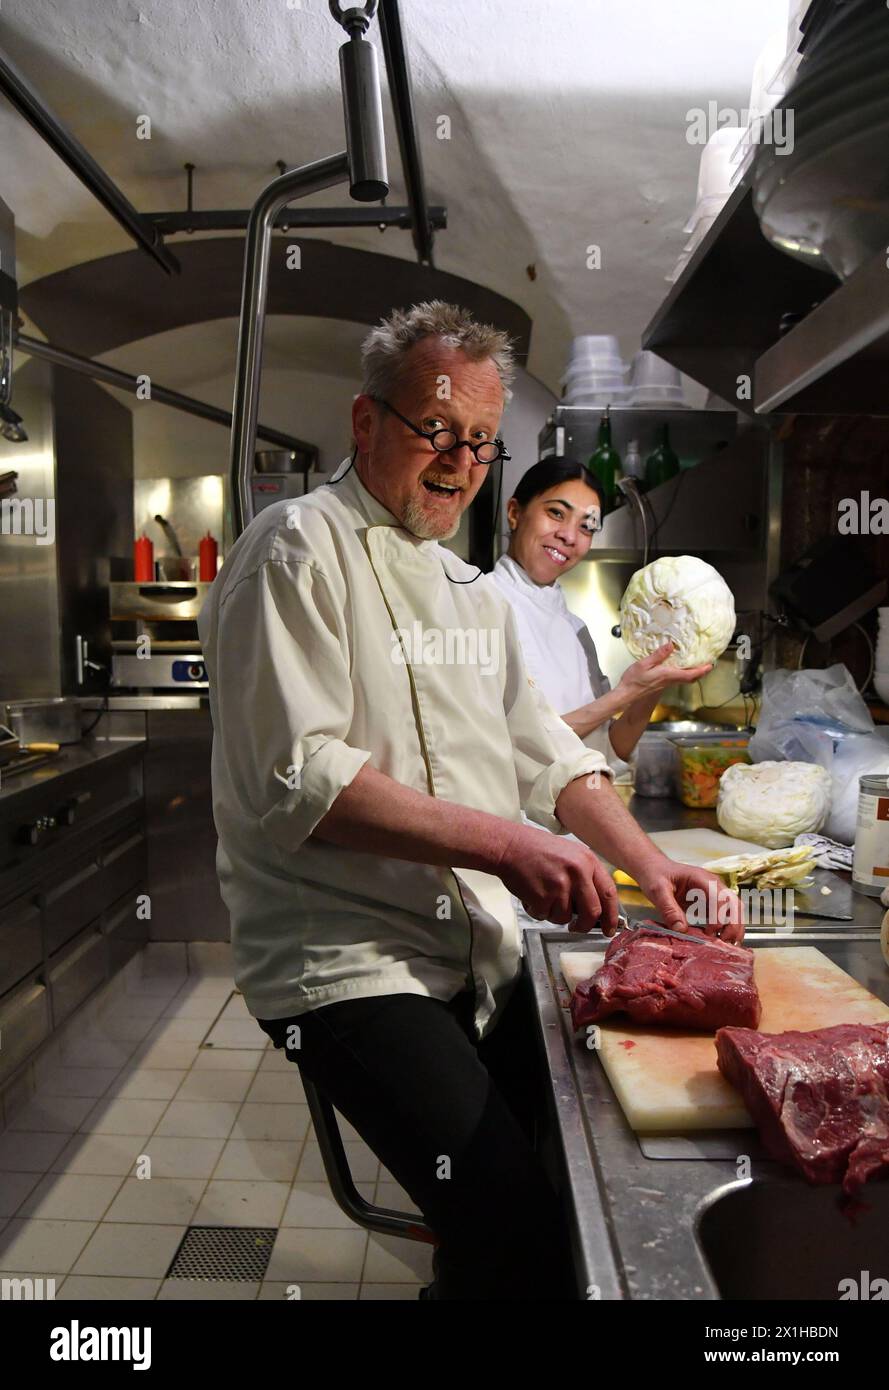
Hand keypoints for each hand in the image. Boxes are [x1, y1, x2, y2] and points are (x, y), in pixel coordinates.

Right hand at [495, 823, 618, 933]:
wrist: (509, 846)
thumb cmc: (537, 850)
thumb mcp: (571, 855)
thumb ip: (586, 877)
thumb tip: (596, 909)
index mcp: (588, 861)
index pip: (609, 894)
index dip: (611, 916)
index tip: (609, 929)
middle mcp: (577, 873)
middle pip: (592, 912)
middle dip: (584, 925)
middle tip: (576, 927)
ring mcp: (560, 885)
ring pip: (566, 917)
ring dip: (554, 913)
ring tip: (544, 895)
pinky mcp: (542, 896)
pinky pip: (546, 916)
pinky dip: (538, 911)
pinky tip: (533, 895)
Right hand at [615, 642, 711, 709]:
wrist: (627, 694)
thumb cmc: (634, 681)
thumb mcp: (644, 664)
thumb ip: (658, 655)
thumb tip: (670, 645)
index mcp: (667, 675)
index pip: (689, 674)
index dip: (701, 670)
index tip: (710, 665)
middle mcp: (669, 681)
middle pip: (690, 678)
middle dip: (700, 672)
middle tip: (708, 665)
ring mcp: (665, 684)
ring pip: (684, 679)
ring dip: (693, 673)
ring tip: (697, 664)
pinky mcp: (661, 684)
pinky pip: (677, 678)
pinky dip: (683, 673)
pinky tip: (680, 667)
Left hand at [633, 858, 744, 942]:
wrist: (654, 869)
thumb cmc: (656, 876)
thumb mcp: (657, 891)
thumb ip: (668, 909)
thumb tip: (681, 929)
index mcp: (702, 878)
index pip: (721, 898)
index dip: (718, 917)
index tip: (709, 933)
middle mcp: (713, 885)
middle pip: (735, 904)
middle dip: (734, 924)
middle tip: (724, 942)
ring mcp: (714, 893)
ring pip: (735, 910)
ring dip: (734, 927)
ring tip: (726, 943)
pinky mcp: (711, 902)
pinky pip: (725, 915)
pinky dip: (727, 927)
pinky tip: (720, 939)